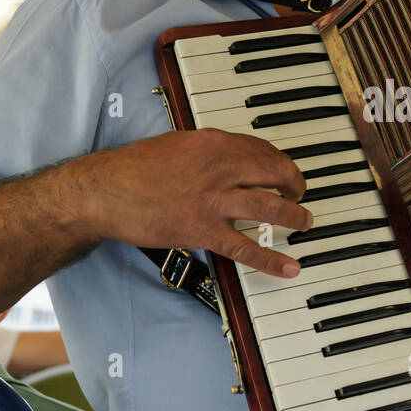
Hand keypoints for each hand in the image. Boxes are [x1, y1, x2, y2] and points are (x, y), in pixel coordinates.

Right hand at [86, 128, 313, 278]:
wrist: (105, 191)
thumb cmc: (135, 167)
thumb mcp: (178, 144)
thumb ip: (209, 150)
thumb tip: (232, 158)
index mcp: (214, 142)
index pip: (263, 149)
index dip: (280, 161)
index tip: (283, 170)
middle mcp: (220, 167)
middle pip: (276, 173)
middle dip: (296, 184)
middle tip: (300, 193)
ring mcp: (214, 200)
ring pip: (271, 207)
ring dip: (296, 216)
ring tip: (306, 222)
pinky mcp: (204, 231)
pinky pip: (247, 248)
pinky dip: (273, 260)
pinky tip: (290, 267)